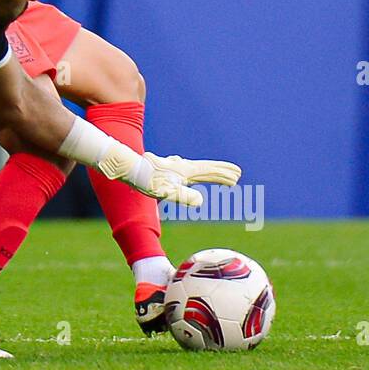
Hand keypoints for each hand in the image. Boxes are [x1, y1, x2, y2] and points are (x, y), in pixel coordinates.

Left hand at [97, 147, 240, 206]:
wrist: (131, 170)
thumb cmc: (148, 182)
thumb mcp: (167, 192)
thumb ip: (183, 196)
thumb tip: (200, 202)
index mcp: (186, 171)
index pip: (209, 172)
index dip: (223, 174)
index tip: (237, 176)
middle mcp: (182, 167)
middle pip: (206, 168)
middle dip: (221, 171)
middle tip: (236, 174)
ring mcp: (175, 168)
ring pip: (197, 169)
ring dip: (211, 172)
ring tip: (221, 175)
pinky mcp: (167, 172)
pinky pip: (187, 172)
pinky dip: (196, 173)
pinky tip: (191, 175)